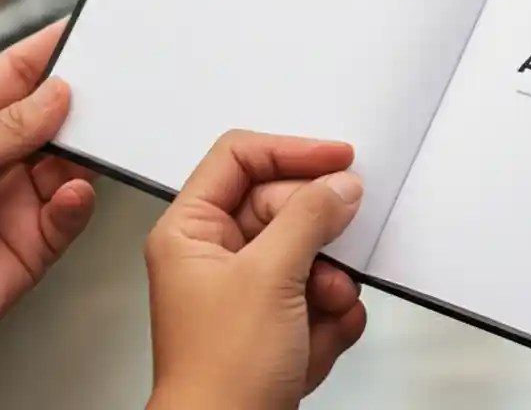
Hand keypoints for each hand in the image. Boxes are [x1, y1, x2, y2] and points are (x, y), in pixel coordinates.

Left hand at [0, 21, 93, 367]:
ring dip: (87, 158)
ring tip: (97, 148)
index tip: (87, 32)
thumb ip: (9, 127)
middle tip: (111, 93)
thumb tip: (57, 93)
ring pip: (71, 165)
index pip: (14, 75)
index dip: (50, 51)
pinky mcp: (36, 240)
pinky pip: (72, 213)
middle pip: (52, 118)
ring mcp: (15, 199)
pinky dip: (78, 204)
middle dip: (83, 106)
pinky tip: (71, 198)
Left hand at [145, 131, 366, 409]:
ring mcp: (249, 289)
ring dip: (331, 280)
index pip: (240, 159)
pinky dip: (332, 314)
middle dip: (319, 234)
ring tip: (324, 306)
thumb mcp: (270, 278)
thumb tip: (339, 185)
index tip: (339, 159)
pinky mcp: (277, 320)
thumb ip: (310, 218)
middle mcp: (216, 255)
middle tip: (337, 249)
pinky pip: (321, 292)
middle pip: (284, 206)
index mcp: (191, 232)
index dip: (292, 152)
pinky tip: (321, 337)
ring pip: (310, 251)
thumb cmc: (218, 378)